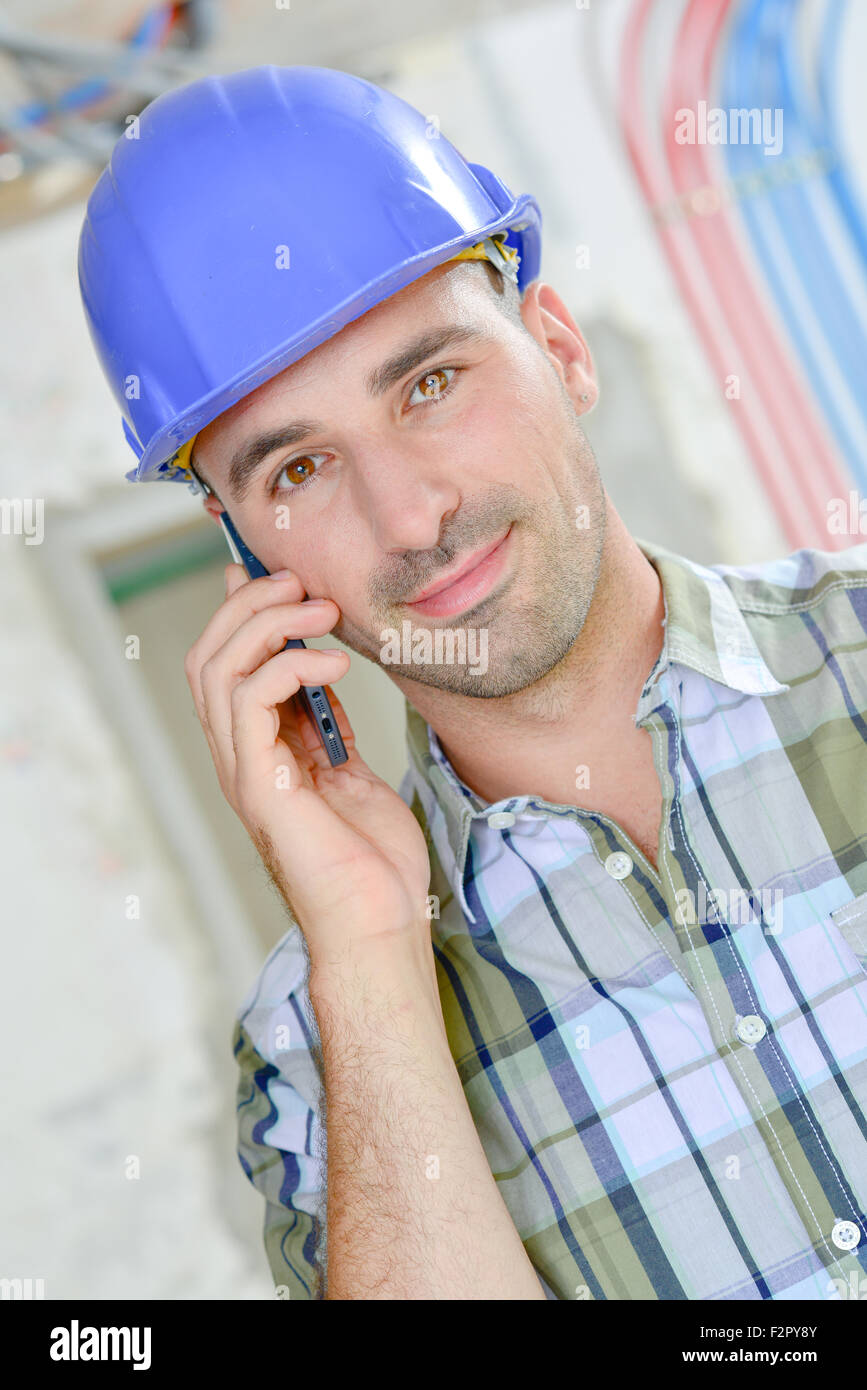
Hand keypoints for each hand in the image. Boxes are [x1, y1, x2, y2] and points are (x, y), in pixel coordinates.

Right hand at [185, 564, 431, 966]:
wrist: (381, 924)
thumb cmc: (374, 860)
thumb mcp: (350, 768)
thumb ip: (325, 722)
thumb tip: (321, 668)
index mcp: (257, 751)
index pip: (223, 664)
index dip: (238, 610)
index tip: (273, 570)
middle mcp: (239, 758)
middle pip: (208, 656)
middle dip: (248, 605)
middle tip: (302, 585)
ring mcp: (243, 773)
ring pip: (216, 670)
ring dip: (266, 624)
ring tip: (322, 612)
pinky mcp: (260, 788)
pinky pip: (248, 703)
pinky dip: (287, 666)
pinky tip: (332, 664)